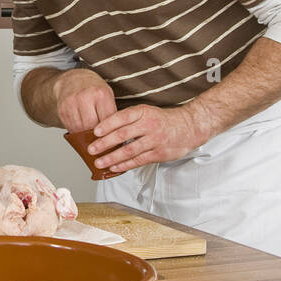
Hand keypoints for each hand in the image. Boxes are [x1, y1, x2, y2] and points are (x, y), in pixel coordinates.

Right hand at [54, 68, 118, 131]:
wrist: (72, 80)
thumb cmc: (93, 89)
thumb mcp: (107, 95)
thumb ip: (111, 112)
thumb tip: (114, 132)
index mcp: (101, 94)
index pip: (107, 120)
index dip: (109, 130)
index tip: (110, 134)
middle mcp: (86, 96)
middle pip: (92, 126)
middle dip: (96, 133)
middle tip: (99, 134)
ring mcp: (72, 103)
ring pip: (80, 129)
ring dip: (85, 133)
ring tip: (89, 129)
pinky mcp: (62, 109)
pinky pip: (70, 127)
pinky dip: (76, 130)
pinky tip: (80, 125)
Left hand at [90, 104, 208, 172]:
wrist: (189, 127)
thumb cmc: (163, 120)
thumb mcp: (146, 112)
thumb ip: (129, 119)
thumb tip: (104, 129)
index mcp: (143, 112)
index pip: (121, 117)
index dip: (107, 125)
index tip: (94, 132)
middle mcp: (148, 125)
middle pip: (122, 135)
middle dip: (104, 144)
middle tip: (91, 150)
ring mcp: (154, 140)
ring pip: (129, 151)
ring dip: (111, 158)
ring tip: (99, 162)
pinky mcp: (159, 153)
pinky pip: (138, 160)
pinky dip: (124, 165)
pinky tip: (114, 168)